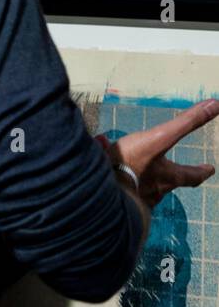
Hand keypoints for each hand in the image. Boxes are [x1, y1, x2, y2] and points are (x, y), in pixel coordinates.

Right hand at [95, 98, 218, 208]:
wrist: (99, 188)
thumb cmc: (131, 162)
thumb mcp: (160, 137)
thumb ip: (186, 122)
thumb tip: (214, 104)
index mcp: (168, 177)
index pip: (192, 176)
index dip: (202, 172)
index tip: (210, 169)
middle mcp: (156, 190)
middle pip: (169, 185)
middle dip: (171, 178)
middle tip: (172, 175)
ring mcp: (136, 199)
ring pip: (145, 190)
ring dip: (144, 182)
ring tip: (134, 174)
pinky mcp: (116, 201)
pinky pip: (122, 193)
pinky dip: (120, 185)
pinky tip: (110, 180)